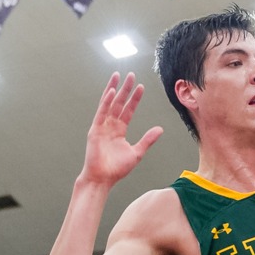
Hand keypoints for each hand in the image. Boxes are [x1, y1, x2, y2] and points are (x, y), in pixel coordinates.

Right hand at [77, 73, 163, 187]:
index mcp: (119, 130)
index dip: (134, 99)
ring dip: (114, 89)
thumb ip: (147, 140)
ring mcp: (102, 126)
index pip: (128, 110)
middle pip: (119, 103)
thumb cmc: (117, 169)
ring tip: (119, 76)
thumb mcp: (137, 152)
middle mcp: (110, 126)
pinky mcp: (95, 130)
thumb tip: (160, 129)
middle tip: (131, 75)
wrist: (103, 179)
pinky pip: (101, 113)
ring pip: (109, 103)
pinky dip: (106, 102)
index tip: (141, 87)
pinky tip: (112, 91)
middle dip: (125, 89)